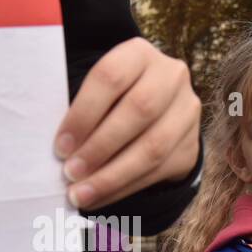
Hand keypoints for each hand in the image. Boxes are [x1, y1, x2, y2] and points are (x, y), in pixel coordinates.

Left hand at [54, 36, 200, 209]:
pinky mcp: (191, 145)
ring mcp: (186, 111)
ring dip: (111, 176)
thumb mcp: (97, 92)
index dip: (83, 113)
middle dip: (99, 147)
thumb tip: (60, 151)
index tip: (61, 146)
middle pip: (138, 110)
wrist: (156, 113)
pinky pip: (158, 172)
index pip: (111, 76)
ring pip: (152, 147)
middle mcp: (171, 76)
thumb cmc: (111, 101)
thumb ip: (80, 111)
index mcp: (139, 53)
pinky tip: (98, 198)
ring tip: (81, 194)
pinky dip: (123, 189)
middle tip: (70, 172)